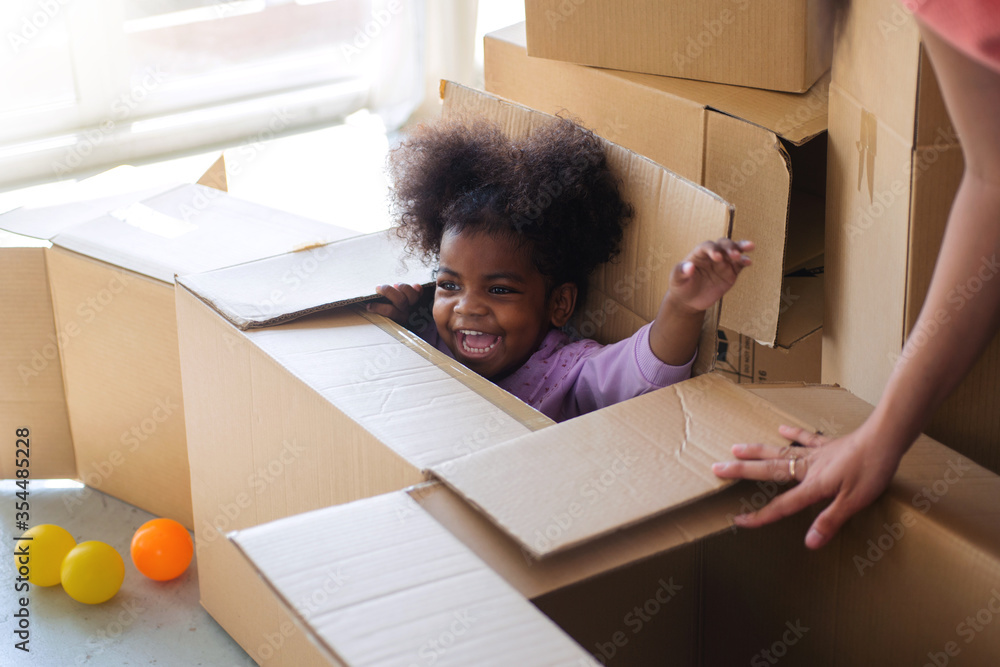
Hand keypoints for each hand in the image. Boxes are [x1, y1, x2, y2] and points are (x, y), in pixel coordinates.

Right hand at [366, 283, 422, 324]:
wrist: (419, 320)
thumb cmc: (395, 314)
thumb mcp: (389, 317)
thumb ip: (382, 310)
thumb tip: (366, 304)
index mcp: (398, 317)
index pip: (389, 312)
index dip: (378, 308)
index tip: (369, 305)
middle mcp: (407, 311)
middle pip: (400, 300)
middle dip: (388, 291)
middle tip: (379, 287)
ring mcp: (416, 304)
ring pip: (411, 295)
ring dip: (402, 287)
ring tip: (395, 285)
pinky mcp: (422, 298)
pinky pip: (421, 292)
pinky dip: (416, 288)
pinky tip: (412, 286)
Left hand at [667, 238, 752, 313]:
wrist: (689, 301)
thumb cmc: (681, 286)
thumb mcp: (676, 280)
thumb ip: (681, 272)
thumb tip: (689, 266)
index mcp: (699, 254)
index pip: (707, 246)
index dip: (712, 249)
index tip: (716, 257)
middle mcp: (713, 255)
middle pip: (723, 244)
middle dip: (730, 247)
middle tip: (734, 254)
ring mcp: (723, 263)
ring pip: (735, 251)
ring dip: (741, 249)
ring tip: (750, 247)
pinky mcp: (731, 273)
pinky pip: (740, 265)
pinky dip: (745, 261)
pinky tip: (748, 262)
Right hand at [711, 424, 904, 548]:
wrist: (885, 439)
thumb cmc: (872, 472)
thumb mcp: (853, 503)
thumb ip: (829, 521)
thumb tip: (808, 543)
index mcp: (813, 485)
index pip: (782, 506)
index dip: (760, 516)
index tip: (738, 521)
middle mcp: (808, 467)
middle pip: (769, 470)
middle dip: (741, 471)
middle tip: (716, 468)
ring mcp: (816, 453)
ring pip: (779, 451)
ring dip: (755, 451)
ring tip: (734, 448)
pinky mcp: (828, 444)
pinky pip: (806, 438)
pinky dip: (792, 434)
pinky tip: (780, 428)